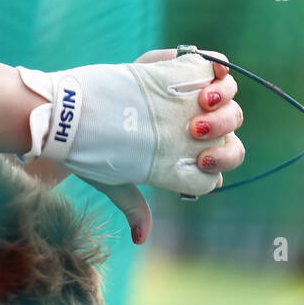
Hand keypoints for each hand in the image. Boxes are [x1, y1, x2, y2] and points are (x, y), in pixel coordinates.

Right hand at [85, 48, 243, 243]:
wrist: (73, 112)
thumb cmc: (97, 150)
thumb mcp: (115, 178)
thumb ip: (133, 204)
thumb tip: (140, 238)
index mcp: (189, 156)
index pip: (223, 160)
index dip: (221, 160)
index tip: (203, 161)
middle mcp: (197, 129)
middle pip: (230, 132)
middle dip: (222, 132)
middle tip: (195, 130)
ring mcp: (193, 99)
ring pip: (228, 101)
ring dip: (222, 102)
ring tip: (202, 101)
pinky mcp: (182, 69)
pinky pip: (216, 67)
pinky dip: (219, 67)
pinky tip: (210, 72)